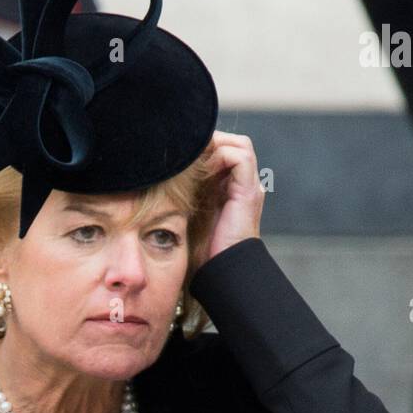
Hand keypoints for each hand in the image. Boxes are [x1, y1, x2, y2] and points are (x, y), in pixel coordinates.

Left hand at [191, 130, 265, 274]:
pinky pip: (240, 157)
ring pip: (240, 145)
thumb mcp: (191, 213)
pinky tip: (203, 171)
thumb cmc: (203, 249)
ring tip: (195, 160)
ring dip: (216, 146)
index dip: (202, 147)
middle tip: (185, 153)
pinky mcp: (249, 191)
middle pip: (233, 143)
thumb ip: (187, 192)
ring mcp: (249, 187)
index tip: (180, 155)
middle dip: (209, 143)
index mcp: (231, 188)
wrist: (221, 270)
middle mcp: (243, 184)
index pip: (222, 150)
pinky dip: (221, 156)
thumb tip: (163, 173)